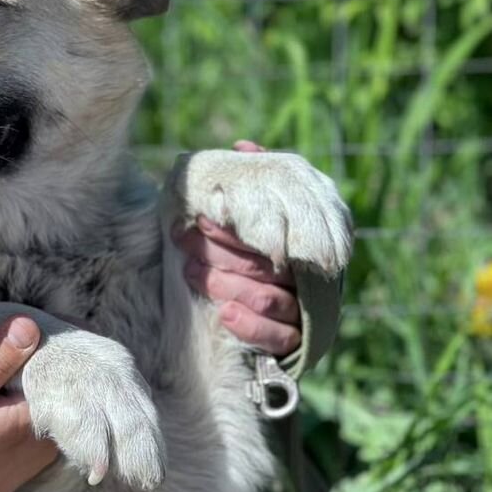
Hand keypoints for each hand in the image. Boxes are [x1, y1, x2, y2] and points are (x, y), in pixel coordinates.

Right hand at [0, 317, 56, 491]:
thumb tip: (29, 325)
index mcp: (35, 414)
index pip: (66, 362)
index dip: (61, 331)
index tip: (51, 309)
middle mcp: (49, 433)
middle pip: (67, 379)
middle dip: (57, 347)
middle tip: (34, 320)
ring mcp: (42, 448)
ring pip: (58, 396)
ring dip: (48, 368)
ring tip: (28, 340)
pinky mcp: (30, 457)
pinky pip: (47, 412)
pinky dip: (38, 390)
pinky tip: (19, 375)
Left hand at [172, 140, 301, 356]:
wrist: (254, 330)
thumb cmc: (248, 261)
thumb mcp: (249, 220)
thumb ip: (252, 186)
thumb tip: (243, 146)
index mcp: (299, 244)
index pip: (272, 233)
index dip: (231, 228)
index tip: (199, 217)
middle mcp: (307, 277)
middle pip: (267, 265)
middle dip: (221, 252)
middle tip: (184, 241)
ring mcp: (304, 312)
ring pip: (272, 300)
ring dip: (228, 285)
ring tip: (193, 273)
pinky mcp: (297, 344)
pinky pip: (281, 337)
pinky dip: (252, 325)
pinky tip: (225, 313)